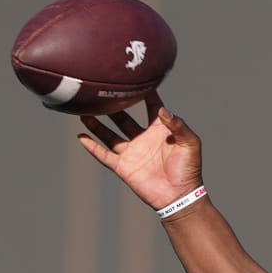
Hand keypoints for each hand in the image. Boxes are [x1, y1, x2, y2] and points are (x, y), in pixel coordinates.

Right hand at [78, 96, 203, 212]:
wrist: (180, 196)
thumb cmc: (189, 169)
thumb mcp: (190, 143)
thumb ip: (178, 125)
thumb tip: (163, 110)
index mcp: (159, 129)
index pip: (150, 105)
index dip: (144, 92)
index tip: (134, 76)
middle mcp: (143, 138)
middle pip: (123, 117)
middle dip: (112, 105)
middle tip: (101, 91)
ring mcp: (132, 152)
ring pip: (109, 134)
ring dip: (97, 123)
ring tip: (85, 109)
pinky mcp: (123, 166)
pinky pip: (103, 154)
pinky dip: (92, 146)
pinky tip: (81, 136)